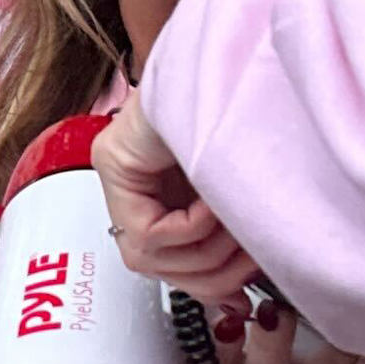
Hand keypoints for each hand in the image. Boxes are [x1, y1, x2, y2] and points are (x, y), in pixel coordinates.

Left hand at [94, 94, 260, 315]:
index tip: (240, 297)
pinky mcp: (113, 158)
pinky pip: (148, 232)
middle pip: (150, 267)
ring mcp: (116, 168)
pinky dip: (191, 230)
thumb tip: (238, 299)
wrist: (243, 64)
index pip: (161, 262)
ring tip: (240, 225)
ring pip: (143, 258)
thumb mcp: (239, 196)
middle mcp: (129, 181)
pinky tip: (217, 204)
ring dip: (206, 255)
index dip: (202, 287)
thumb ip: (231, 241)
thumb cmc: (248, 118)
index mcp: (158, 190)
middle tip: (251, 261)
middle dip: (209, 276)